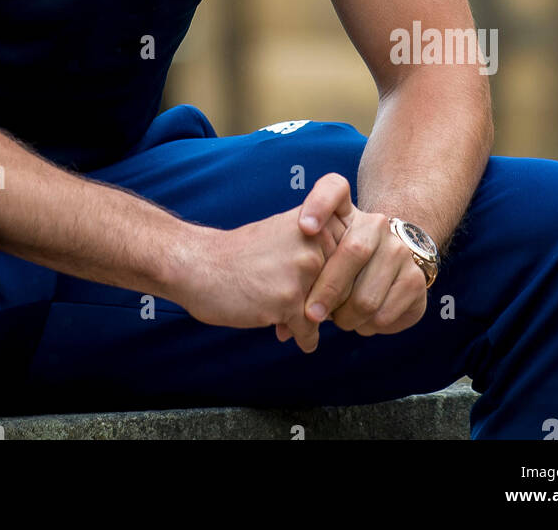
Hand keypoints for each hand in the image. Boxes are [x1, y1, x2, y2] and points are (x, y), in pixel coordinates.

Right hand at [173, 173, 353, 352]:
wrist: (199, 264)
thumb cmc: (243, 254)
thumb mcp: (290, 234)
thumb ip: (324, 251)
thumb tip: (358, 289)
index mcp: (321, 221)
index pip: (355, 263)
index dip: (338, 281)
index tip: (316, 282)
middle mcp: (317, 241)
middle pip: (346, 289)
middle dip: (326, 303)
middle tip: (299, 300)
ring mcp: (304, 270)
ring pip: (328, 312)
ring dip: (311, 319)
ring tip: (284, 310)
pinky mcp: (289, 300)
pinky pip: (310, 331)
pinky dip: (299, 336)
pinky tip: (280, 326)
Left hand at [278, 176, 428, 342]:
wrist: (391, 265)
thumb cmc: (341, 266)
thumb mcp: (321, 262)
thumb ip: (299, 283)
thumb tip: (282, 329)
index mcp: (346, 211)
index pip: (334, 188)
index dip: (319, 204)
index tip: (305, 227)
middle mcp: (376, 224)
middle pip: (353, 251)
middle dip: (328, 289)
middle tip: (312, 313)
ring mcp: (400, 250)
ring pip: (366, 295)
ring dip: (347, 317)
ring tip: (339, 319)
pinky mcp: (415, 280)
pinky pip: (383, 314)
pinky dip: (367, 326)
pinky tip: (362, 322)